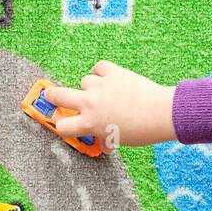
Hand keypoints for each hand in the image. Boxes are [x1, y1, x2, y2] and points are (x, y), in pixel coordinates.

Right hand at [43, 61, 175, 150]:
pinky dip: (101, 72)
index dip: (62, 125)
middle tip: (50, 95)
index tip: (64, 123)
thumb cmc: (142, 131)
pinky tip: (107, 78)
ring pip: (84, 81)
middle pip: (57, 95)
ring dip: (90, 87)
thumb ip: (104, 139)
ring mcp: (100, 86)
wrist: (161, 113)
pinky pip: (98, 67)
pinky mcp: (113, 72)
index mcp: (89, 124)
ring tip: (103, 92)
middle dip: (51, 95)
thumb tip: (103, 143)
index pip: (62, 126)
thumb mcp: (117, 140)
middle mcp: (90, 104)